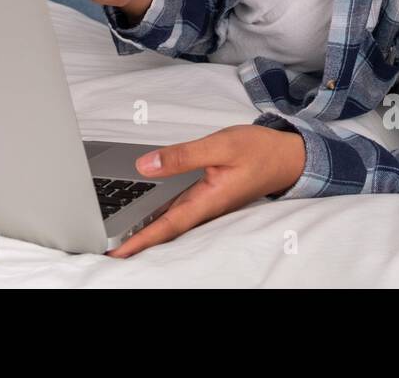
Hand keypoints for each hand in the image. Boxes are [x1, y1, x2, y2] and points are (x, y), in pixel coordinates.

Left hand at [106, 124, 306, 257]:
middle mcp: (206, 207)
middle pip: (166, 230)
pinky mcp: (209, 196)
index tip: (117, 252)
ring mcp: (208, 204)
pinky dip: (160, 218)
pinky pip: (180, 210)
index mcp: (208, 200)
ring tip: (121, 239)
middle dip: (137, 243)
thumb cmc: (259, 150)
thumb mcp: (220, 146)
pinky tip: (148, 218)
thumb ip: (182, 156)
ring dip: (147, 233)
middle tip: (110, 252)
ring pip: (172, 222)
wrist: (288, 156)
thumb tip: (146, 165)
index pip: (166, 226)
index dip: (140, 241)